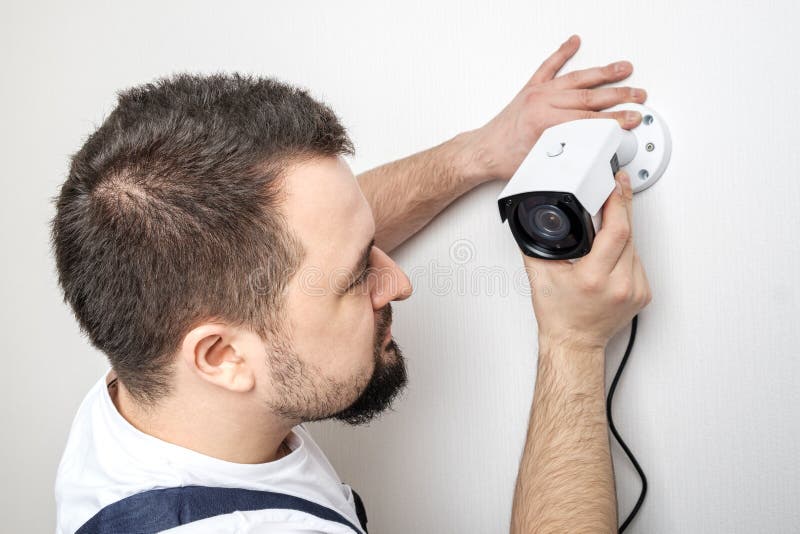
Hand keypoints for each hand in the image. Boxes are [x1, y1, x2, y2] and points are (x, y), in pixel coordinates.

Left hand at [464, 34, 647, 182]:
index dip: (614, 119)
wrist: (483, 152)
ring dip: (602, 73)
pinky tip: (573, 43)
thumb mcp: (543, 163)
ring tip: (623, 68)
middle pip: (588, 96)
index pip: (589, 118)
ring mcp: (537, 93)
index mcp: (545, 121)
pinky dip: (561, 53)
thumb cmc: (506, 159)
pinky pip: (549, 66)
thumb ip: (569, 156)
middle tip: (638, 96)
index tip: (631, 118)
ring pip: (576, 79)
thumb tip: (592, 153)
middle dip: (618, 95)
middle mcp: (542, 102)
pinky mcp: (531, 89)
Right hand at [522, 170, 651, 352]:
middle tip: (616, 189)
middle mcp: (620, 285)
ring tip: (604, 231)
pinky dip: (625, 252)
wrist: (574, 342)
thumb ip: (536, 242)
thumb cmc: (559, 316)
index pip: (617, 230)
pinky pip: (638, 261)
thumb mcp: (539, 275)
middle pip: (628, 233)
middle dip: (620, 209)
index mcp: (594, 278)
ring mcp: (635, 290)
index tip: (616, 184)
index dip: (618, 202)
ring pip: (634, 246)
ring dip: (621, 233)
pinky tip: (610, 256)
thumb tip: (536, 217)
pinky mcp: (644, 293)